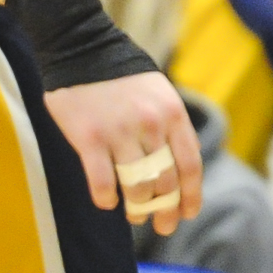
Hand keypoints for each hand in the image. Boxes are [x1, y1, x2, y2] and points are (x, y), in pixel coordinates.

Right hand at [44, 69, 203, 234]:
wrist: (81, 47)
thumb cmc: (122, 74)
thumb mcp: (159, 93)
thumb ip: (171, 126)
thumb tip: (182, 166)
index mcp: (172, 113)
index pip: (190, 165)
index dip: (191, 195)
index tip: (187, 214)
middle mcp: (151, 125)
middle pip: (166, 181)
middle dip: (166, 210)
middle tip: (162, 225)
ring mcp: (120, 132)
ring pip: (137, 187)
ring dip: (138, 207)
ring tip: (135, 214)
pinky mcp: (89, 138)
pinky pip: (102, 182)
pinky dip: (106, 198)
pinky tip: (107, 202)